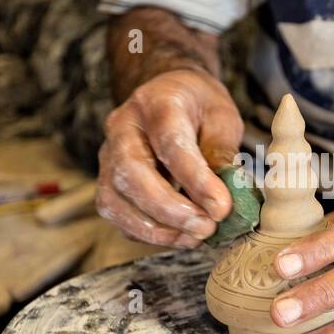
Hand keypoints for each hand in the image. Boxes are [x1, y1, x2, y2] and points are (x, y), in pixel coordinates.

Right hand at [96, 69, 242, 246]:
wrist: (168, 97)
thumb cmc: (199, 108)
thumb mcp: (222, 119)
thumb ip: (221, 154)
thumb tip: (226, 200)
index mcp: (155, 103)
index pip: (169, 142)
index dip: (195, 180)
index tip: (221, 208)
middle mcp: (122, 128)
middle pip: (131, 172)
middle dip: (169, 209)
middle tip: (206, 227)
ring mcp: (108, 156)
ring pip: (114, 200)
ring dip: (156, 228)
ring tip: (196, 236)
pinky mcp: (107, 182)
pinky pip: (117, 215)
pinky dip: (147, 233)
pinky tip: (180, 236)